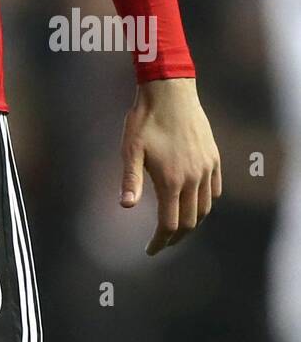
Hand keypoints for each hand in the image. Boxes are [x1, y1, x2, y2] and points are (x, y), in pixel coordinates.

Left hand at [120, 77, 219, 254]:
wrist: (170, 91)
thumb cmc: (145, 119)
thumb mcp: (130, 148)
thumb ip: (130, 179)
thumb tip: (126, 206)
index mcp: (171, 180)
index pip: (170, 224)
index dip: (160, 241)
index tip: (150, 250)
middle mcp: (193, 179)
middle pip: (190, 222)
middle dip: (175, 237)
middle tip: (162, 242)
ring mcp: (207, 168)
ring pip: (205, 208)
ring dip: (192, 222)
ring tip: (177, 226)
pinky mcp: (214, 157)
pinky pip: (215, 190)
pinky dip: (206, 203)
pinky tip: (195, 202)